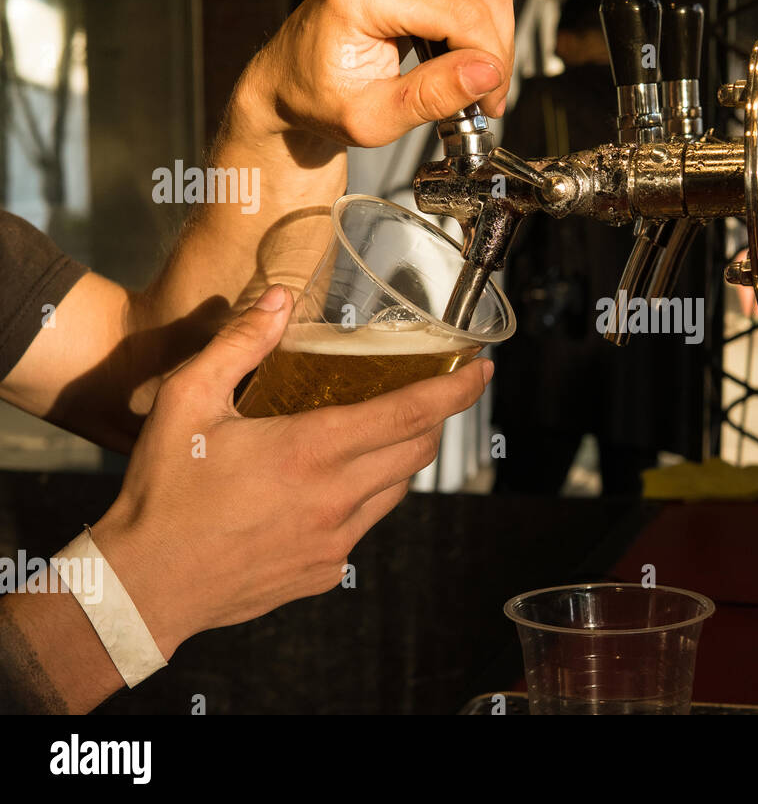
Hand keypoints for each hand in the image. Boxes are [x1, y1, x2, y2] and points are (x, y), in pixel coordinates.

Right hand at [91, 285, 491, 656]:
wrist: (144, 586)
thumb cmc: (163, 492)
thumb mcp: (187, 402)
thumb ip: (239, 345)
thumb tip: (280, 300)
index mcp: (312, 451)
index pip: (410, 414)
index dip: (456, 390)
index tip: (485, 371)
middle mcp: (336, 500)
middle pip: (418, 452)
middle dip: (436, 418)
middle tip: (434, 392)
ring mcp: (335, 542)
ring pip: (395, 490)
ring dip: (400, 458)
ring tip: (379, 433)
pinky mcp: (325, 572)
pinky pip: (364, 527)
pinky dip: (364, 498)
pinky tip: (329, 486)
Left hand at [239, 0, 514, 148]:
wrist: (294, 75)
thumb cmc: (322, 94)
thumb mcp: (373, 117)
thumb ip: (433, 96)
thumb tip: (487, 74)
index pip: (463, 14)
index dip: (491, 63)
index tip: (491, 101)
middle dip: (498, 44)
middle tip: (488, 89)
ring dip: (498, 23)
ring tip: (477, 65)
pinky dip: (487, 2)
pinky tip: (467, 37)